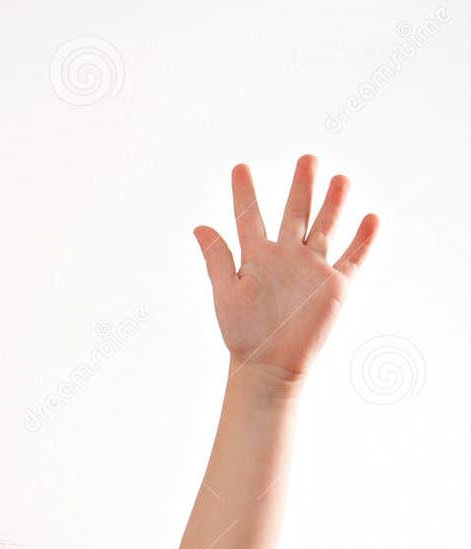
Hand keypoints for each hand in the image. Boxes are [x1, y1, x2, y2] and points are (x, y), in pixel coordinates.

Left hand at [193, 156, 378, 382]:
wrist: (269, 367)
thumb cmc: (243, 334)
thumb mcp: (226, 293)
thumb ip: (217, 258)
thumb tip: (199, 226)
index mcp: (257, 257)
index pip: (250, 217)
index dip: (244, 193)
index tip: (239, 168)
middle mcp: (286, 257)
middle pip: (296, 213)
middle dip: (302, 186)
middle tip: (307, 158)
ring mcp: (312, 269)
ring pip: (325, 227)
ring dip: (333, 204)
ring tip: (340, 178)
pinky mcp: (334, 287)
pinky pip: (353, 258)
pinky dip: (363, 240)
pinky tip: (371, 218)